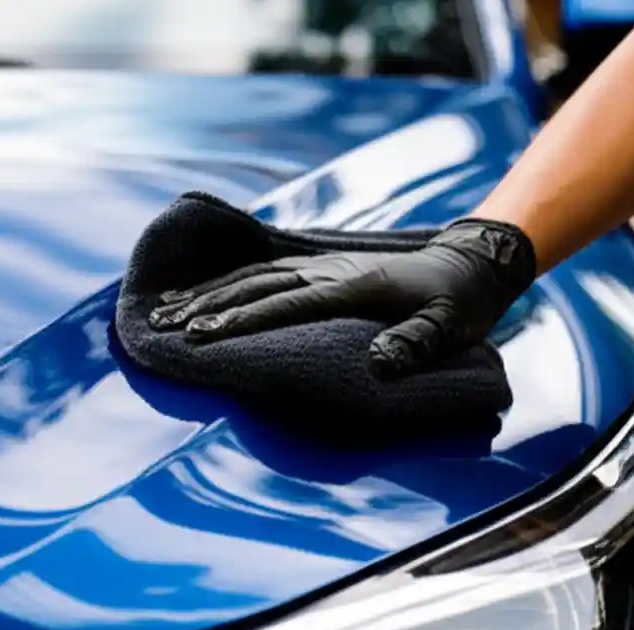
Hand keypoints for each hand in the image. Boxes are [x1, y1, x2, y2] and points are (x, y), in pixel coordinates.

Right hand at [149, 218, 535, 378]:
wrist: (470, 261)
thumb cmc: (459, 304)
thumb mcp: (450, 327)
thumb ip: (415, 345)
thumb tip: (377, 364)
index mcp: (353, 288)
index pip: (285, 304)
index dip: (241, 321)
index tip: (200, 337)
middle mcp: (329, 271)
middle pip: (256, 286)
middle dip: (207, 307)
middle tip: (163, 326)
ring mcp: (323, 265)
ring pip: (254, 276)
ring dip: (209, 293)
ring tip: (167, 310)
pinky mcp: (323, 266)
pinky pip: (266, 271)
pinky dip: (230, 281)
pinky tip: (204, 293)